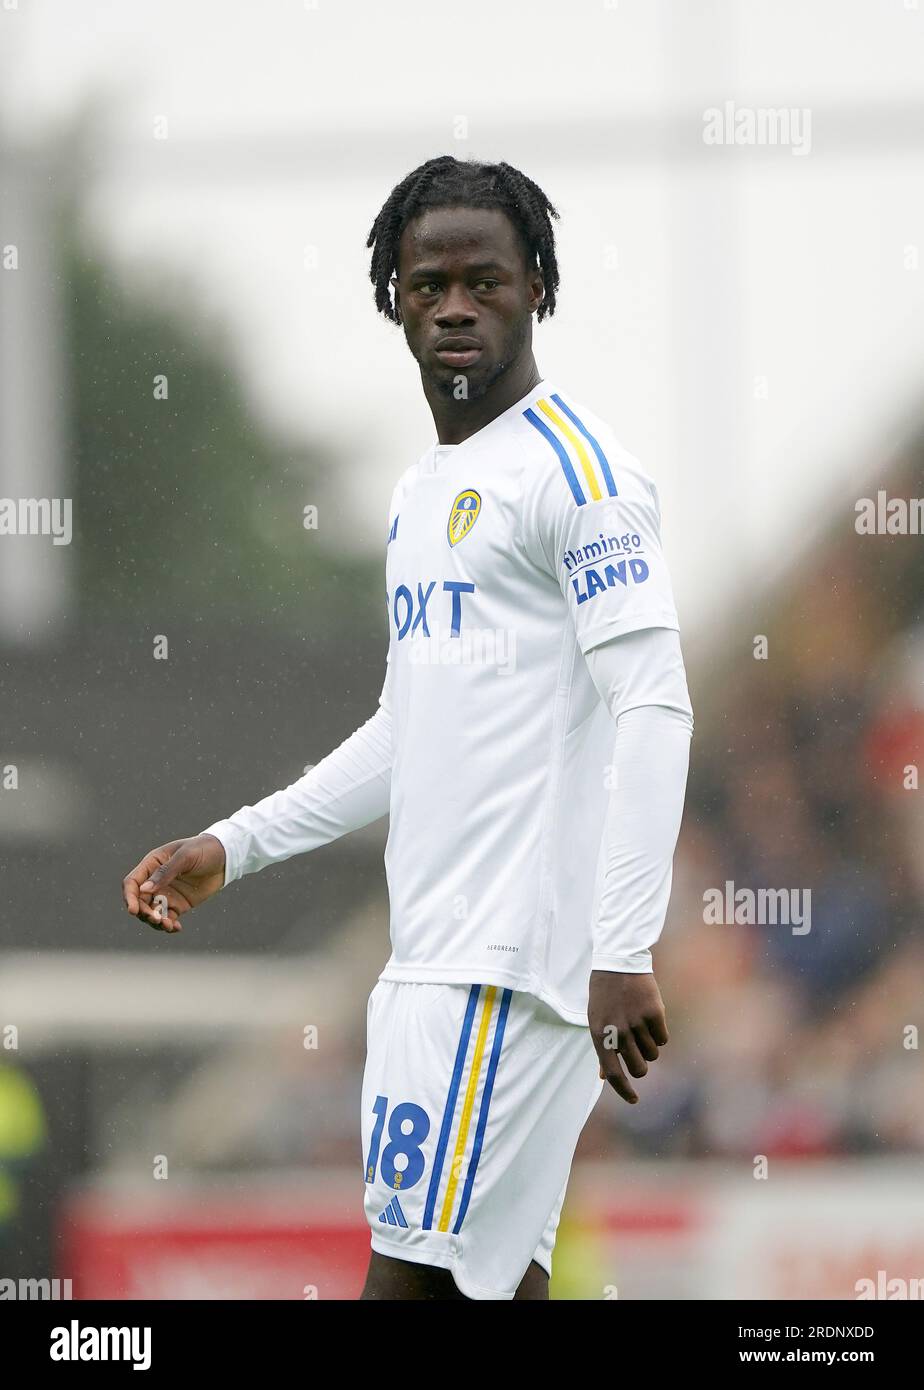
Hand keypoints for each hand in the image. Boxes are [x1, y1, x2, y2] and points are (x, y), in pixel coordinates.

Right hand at [122, 834, 226, 933]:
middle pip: (140, 901)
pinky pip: (168, 918)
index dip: (130, 897)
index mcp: (152, 864)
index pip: (132, 883)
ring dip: (156, 922)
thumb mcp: (185, 857)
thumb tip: (145, 890)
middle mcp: (155, 881)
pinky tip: (177, 928)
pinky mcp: (178, 904)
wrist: (226, 857)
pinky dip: (169, 926)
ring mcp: (166, 893)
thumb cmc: (203, 849)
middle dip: (145, 912)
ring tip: (168, 926)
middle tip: (157, 919)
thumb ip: (165, 872)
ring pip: (152, 912)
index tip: (134, 911)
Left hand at [588, 970, 667, 1103]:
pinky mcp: (654, 1013)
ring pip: (653, 1054)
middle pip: (639, 1069)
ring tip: (641, 1028)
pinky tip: (650, 1020)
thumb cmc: (605, 996)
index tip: (633, 1100)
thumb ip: (603, 1050)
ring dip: (649, 1047)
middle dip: (641, 1066)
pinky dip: (659, 1034)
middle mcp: (618, 1032)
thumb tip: (603, 1077)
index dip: (624, 1090)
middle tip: (639, 1053)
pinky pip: (663, 1038)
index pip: (613, 1074)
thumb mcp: (597, 1021)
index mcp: (600, 1035)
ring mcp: (637, 1023)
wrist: (618, 963)